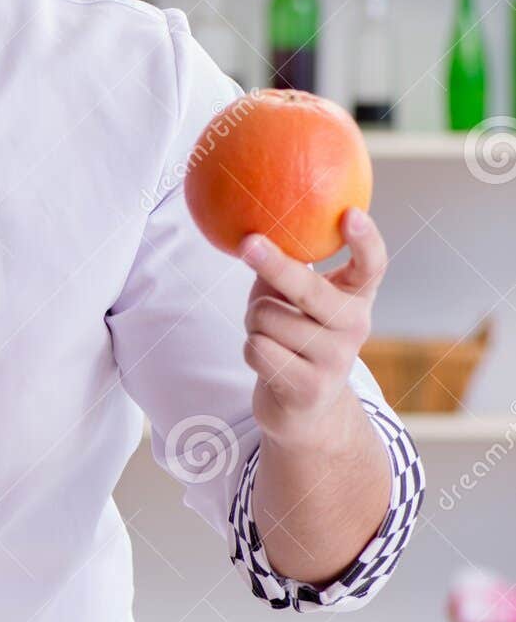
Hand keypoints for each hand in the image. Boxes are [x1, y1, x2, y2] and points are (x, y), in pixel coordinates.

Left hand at [240, 207, 386, 447]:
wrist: (303, 408)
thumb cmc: (292, 334)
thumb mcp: (292, 298)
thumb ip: (284, 268)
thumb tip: (255, 233)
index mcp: (357, 297)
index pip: (373, 265)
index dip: (365, 239)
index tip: (350, 213)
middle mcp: (355, 326)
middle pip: (309, 290)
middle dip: (274, 265)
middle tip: (249, 243)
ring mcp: (336, 360)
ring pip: (268, 318)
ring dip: (253, 321)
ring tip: (266, 331)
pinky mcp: (309, 388)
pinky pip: (258, 349)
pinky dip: (251, 349)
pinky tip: (267, 358)